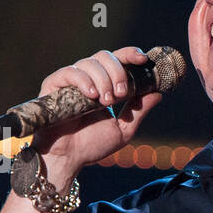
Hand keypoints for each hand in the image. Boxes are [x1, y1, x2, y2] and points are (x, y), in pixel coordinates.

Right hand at [29, 47, 163, 179]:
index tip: (143, 59)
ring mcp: (70, 80)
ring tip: (105, 101)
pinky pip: (71, 72)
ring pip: (90, 63)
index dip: (130, 54)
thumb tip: (158, 93)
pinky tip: (92, 96)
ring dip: (103, 80)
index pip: (117, 60)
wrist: (69, 158)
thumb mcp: (123, 129)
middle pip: (104, 56)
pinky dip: (84, 80)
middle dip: (118, 72)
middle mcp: (87, 78)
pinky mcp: (53, 85)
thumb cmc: (92, 146)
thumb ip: (138, 110)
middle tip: (120, 95)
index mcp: (104, 84)